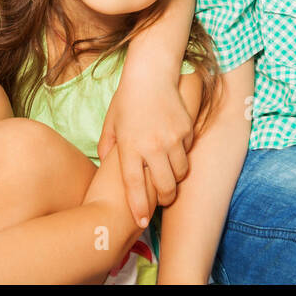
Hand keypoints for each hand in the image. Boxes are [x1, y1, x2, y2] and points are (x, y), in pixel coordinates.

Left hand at [98, 75, 192, 228]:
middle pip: (166, 187)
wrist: (151, 73)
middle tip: (162, 200)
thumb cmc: (127, 99)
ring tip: (168, 172)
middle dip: (165, 199)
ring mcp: (172, 138)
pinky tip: (173, 145)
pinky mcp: (186, 129)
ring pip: (180, 173)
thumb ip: (108, 149)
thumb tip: (107, 169)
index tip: (141, 222)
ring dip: (175, 177)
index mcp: (129, 146)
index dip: (138, 207)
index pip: (134, 185)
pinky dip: (182, 154)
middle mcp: (152, 145)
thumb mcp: (111, 124)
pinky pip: (187, 152)